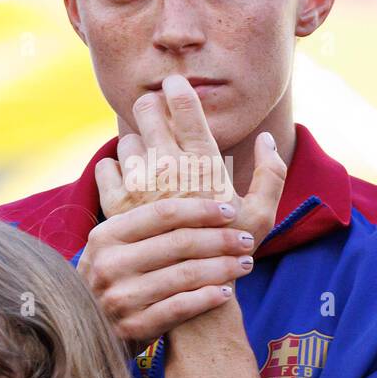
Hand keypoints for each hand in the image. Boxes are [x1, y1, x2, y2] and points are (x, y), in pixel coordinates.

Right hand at [76, 198, 255, 351]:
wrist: (88, 329)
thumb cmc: (115, 276)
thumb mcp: (115, 243)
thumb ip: (143, 217)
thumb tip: (181, 169)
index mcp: (107, 234)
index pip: (163, 212)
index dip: (201, 209)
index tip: (230, 210)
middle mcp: (109, 264)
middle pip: (179, 243)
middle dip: (220, 240)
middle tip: (247, 240)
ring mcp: (120, 298)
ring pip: (184, 276)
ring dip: (222, 268)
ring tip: (246, 263)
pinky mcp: (133, 328)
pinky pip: (179, 308)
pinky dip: (206, 298)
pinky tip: (226, 293)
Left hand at [95, 74, 286, 250]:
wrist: (190, 293)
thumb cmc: (231, 254)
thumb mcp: (262, 216)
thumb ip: (271, 174)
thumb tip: (267, 139)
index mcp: (203, 163)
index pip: (185, 106)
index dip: (177, 88)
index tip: (173, 84)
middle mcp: (168, 168)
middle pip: (147, 110)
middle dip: (150, 105)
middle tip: (155, 111)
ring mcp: (139, 185)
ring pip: (126, 139)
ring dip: (135, 143)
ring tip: (147, 160)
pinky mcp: (117, 205)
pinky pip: (105, 168)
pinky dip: (114, 168)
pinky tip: (126, 179)